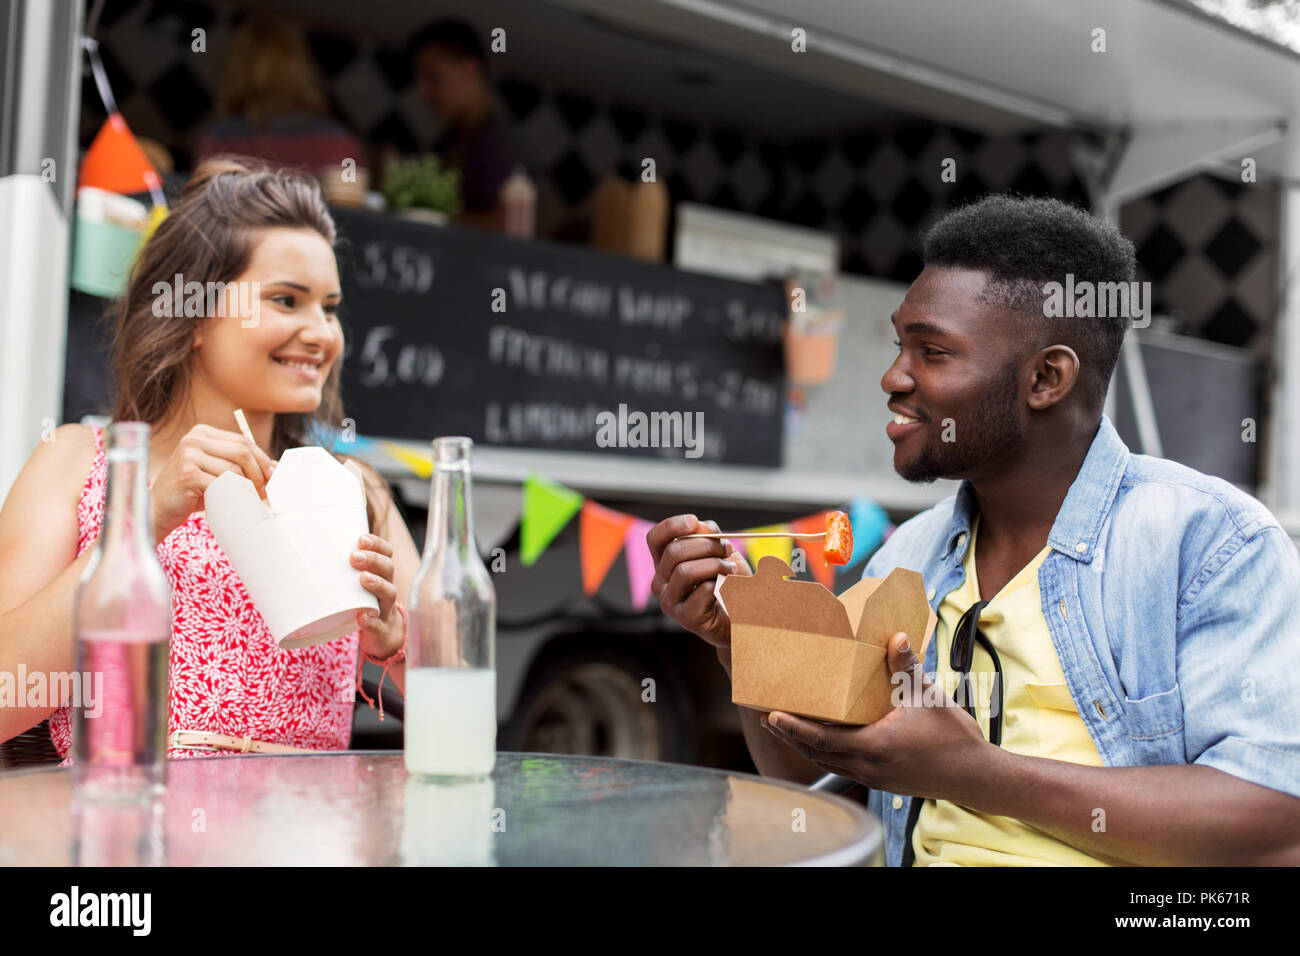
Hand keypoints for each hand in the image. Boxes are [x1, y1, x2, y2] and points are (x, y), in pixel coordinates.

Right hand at [150, 424, 276, 543]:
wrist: (158, 509)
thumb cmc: (191, 492)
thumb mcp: (216, 472)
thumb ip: (240, 464)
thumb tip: (276, 466)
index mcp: (202, 432)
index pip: (243, 441)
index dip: (263, 459)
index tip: (274, 477)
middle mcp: (193, 439)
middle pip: (242, 451)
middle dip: (260, 472)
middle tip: (266, 491)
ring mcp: (188, 454)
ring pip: (234, 468)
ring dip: (249, 486)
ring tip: (252, 499)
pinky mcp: (187, 474)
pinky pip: (222, 482)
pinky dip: (234, 494)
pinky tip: (236, 502)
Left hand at [350, 533, 402, 658]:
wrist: (383, 637)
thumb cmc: (362, 605)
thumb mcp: (355, 587)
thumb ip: (339, 573)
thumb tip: (299, 556)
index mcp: (381, 575)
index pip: (386, 553)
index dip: (377, 544)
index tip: (361, 539)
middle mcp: (387, 588)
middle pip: (388, 569)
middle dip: (373, 560)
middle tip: (355, 557)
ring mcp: (385, 609)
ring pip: (389, 593)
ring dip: (377, 584)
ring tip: (363, 578)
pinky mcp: (380, 630)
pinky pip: (378, 625)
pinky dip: (371, 621)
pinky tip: (362, 617)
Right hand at [648, 514, 750, 654]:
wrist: (742, 616)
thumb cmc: (728, 582)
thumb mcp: (718, 551)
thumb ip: (706, 535)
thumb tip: (697, 525)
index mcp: (665, 564)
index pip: (655, 538)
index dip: (671, 526)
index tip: (693, 521)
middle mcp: (661, 583)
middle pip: (674, 552)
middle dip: (706, 545)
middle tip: (727, 549)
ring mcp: (670, 602)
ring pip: (685, 571)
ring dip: (715, 565)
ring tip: (731, 569)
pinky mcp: (686, 618)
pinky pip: (702, 591)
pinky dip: (720, 585)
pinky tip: (728, 588)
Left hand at [763, 632, 998, 802]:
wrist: (976, 777)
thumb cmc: (954, 739)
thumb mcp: (928, 697)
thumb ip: (907, 667)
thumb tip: (895, 637)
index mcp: (875, 745)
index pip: (821, 738)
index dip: (793, 727)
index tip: (771, 715)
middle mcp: (868, 766)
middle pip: (816, 752)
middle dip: (788, 735)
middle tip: (765, 716)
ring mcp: (873, 777)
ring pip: (827, 762)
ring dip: (803, 745)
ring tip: (784, 727)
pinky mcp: (881, 781)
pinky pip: (842, 767)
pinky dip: (824, 753)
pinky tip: (823, 740)